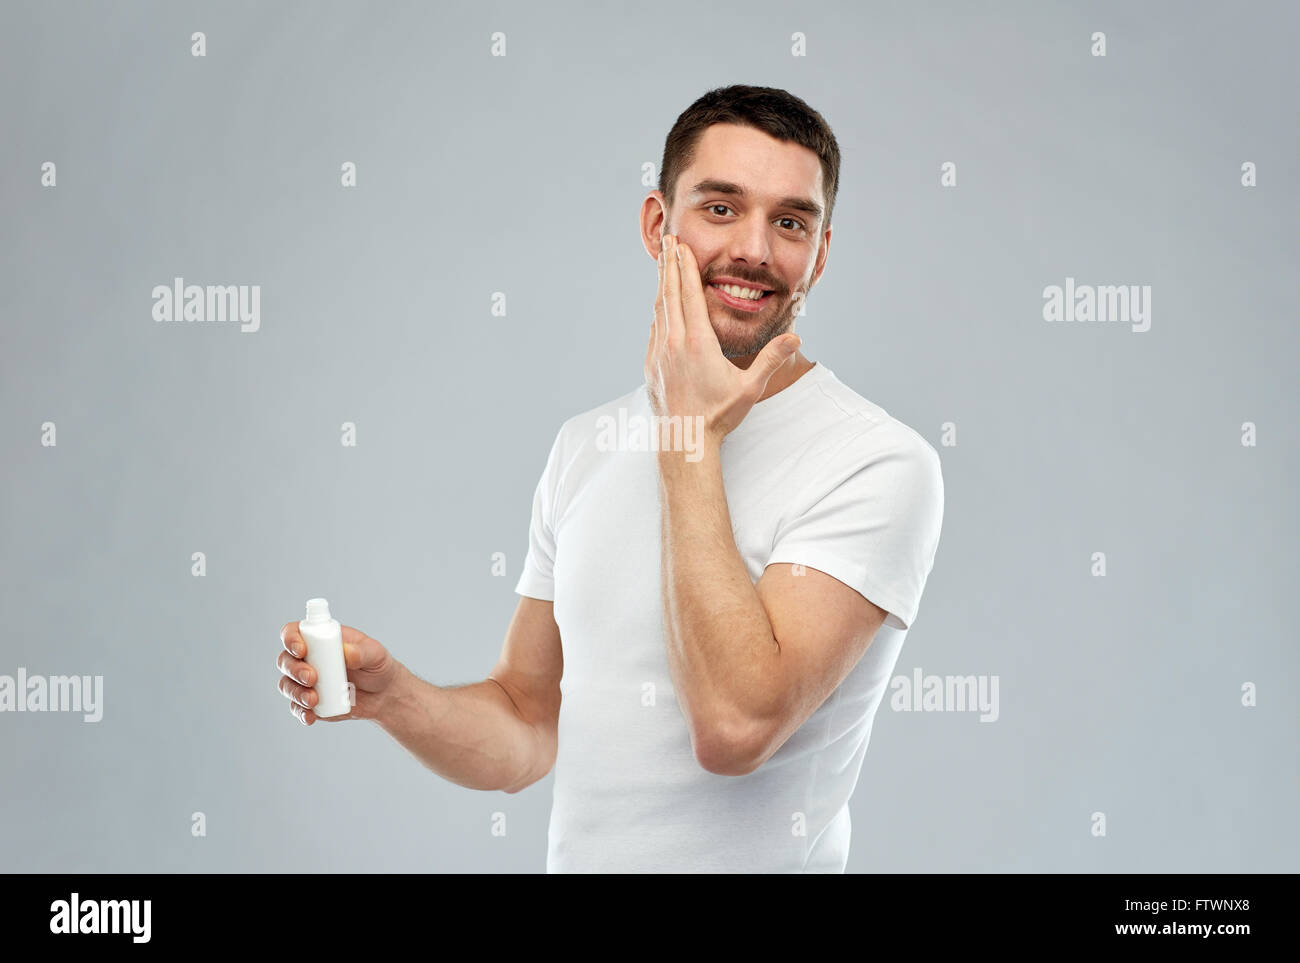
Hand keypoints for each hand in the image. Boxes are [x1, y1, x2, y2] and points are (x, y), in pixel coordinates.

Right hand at [277, 620, 402, 724]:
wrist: (382, 695)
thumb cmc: (377, 666)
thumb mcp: (376, 654)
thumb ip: (362, 652)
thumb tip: (346, 652)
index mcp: (320, 639)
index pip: (294, 632)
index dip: (291, 639)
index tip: (302, 650)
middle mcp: (307, 658)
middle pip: (285, 660)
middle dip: (294, 669)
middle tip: (312, 678)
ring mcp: (305, 682)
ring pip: (286, 685)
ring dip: (295, 692)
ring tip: (314, 700)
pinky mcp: (308, 702)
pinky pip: (296, 707)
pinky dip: (300, 712)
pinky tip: (311, 716)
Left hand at [644, 233, 799, 445]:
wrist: (684, 441)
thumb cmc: (718, 415)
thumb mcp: (750, 387)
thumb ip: (772, 359)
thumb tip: (796, 338)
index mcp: (697, 342)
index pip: (690, 294)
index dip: (686, 266)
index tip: (682, 245)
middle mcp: (674, 343)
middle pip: (670, 294)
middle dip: (670, 265)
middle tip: (667, 240)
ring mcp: (659, 353)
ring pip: (658, 310)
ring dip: (662, 285)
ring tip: (663, 265)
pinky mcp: (651, 365)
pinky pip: (654, 330)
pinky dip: (658, 312)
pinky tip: (661, 306)